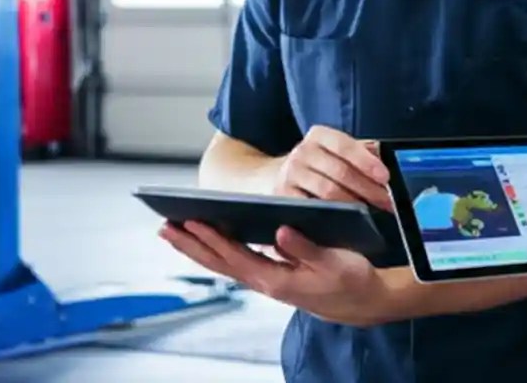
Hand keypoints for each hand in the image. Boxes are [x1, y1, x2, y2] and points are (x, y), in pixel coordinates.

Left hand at [160, 221, 391, 325]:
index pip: (236, 257)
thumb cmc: (351, 280)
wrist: (362, 303)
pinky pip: (236, 263)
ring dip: (198, 248)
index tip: (191, 222)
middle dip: (190, 245)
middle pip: (219, 263)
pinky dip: (217, 250)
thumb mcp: (335, 263)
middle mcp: (266, 283)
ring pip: (224, 264)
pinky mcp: (271, 278)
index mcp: (278, 280)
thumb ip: (306, 249)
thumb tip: (280, 232)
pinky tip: (207, 239)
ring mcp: (266, 282)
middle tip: (164, 227)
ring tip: (174, 230)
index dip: (212, 239)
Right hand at [273, 125, 391, 210]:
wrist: (266, 177)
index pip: (345, 145)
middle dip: (367, 189)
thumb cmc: (311, 166)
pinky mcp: (283, 197)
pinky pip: (311, 208)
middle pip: (340, 171)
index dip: (366, 161)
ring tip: (372, 214)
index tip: (385, 177)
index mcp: (318, 136)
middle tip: (385, 202)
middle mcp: (302, 151)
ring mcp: (290, 174)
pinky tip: (346, 222)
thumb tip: (382, 154)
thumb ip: (357, 151)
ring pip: (328, 192)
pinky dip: (331, 216)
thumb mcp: (331, 151)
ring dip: (354, 205)